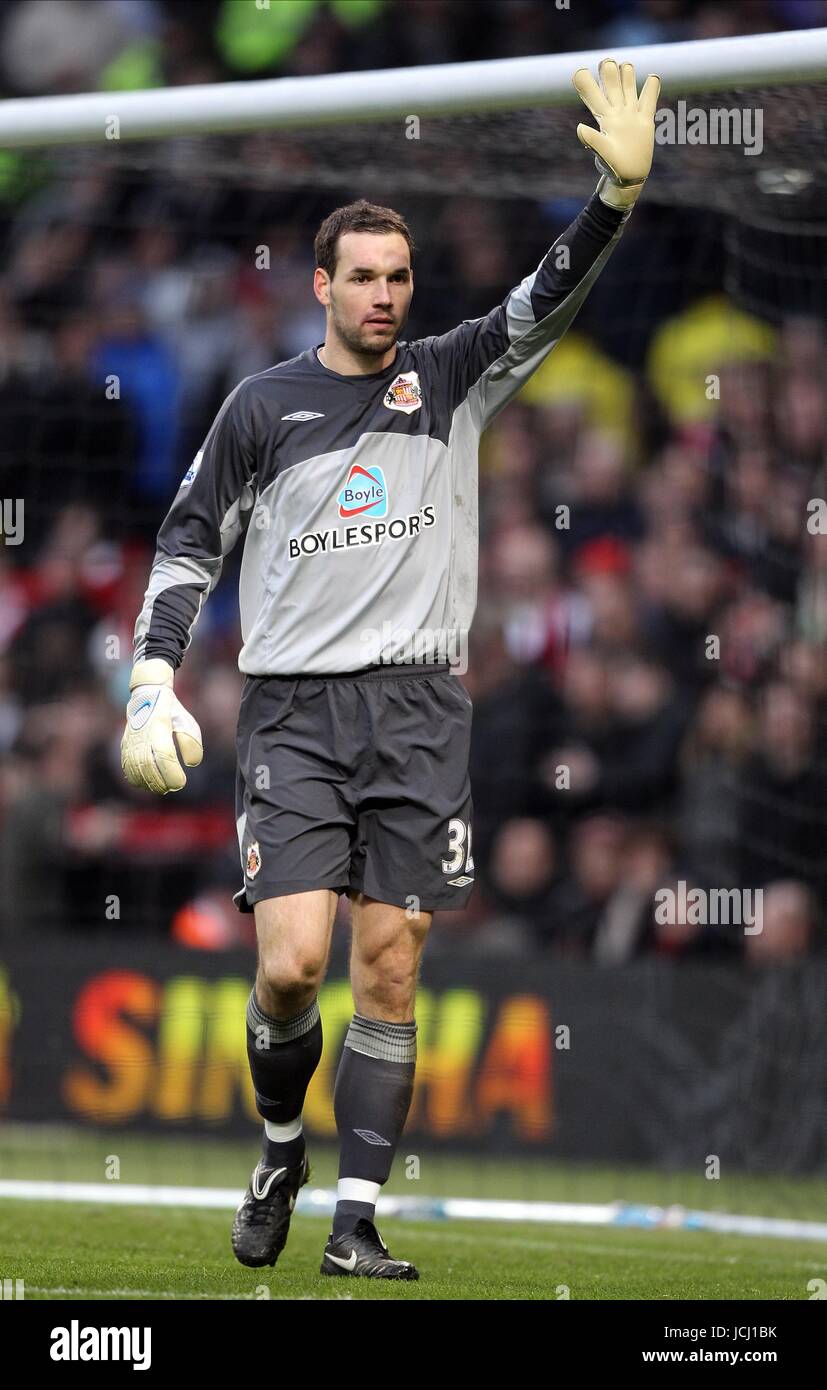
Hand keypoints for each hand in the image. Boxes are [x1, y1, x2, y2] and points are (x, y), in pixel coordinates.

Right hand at [121, 658, 202, 793]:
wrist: (148, 696)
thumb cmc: (172, 712)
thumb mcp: (187, 723)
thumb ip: (191, 743)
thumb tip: (191, 763)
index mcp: (160, 726)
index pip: (164, 756)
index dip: (172, 773)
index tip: (182, 781)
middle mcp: (143, 734)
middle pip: (149, 766)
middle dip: (162, 782)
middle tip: (174, 786)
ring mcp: (131, 740)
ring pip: (137, 769)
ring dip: (150, 783)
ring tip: (163, 787)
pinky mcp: (125, 746)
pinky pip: (127, 767)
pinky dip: (137, 779)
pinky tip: (148, 784)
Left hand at [573, 58, 659, 208]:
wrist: (630, 177)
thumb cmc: (613, 167)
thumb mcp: (603, 153)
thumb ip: (593, 140)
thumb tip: (579, 128)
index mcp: (604, 118)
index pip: (591, 95)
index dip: (584, 82)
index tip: (579, 72)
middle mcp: (616, 112)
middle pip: (610, 83)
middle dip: (608, 70)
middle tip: (606, 61)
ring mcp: (631, 114)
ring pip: (628, 84)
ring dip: (626, 73)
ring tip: (625, 66)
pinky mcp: (646, 119)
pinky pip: (649, 98)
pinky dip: (652, 87)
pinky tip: (652, 78)